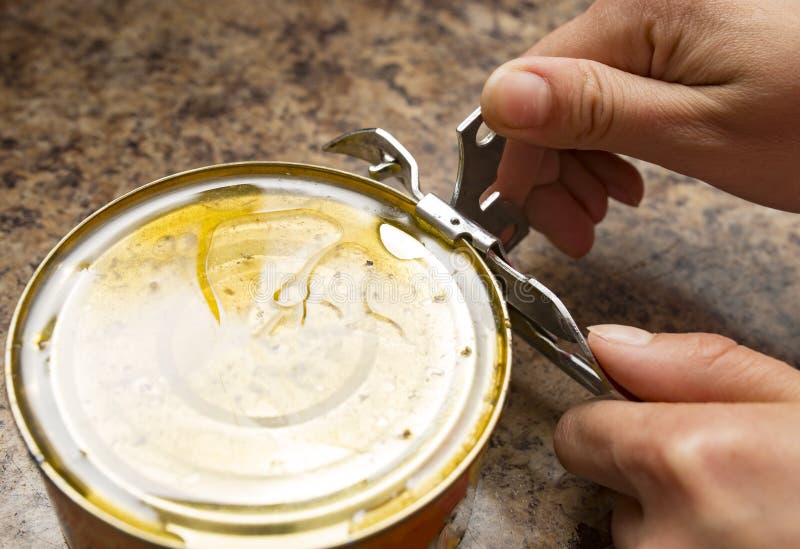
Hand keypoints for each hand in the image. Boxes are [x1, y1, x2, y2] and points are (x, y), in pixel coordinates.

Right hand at [480, 0, 799, 256]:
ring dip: (576, 160)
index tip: (532, 225)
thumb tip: (500, 98)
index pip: (529, 93)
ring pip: (574, 98)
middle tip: (575, 231)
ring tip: (606, 208)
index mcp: (638, 12)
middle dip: (549, 170)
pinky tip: (628, 174)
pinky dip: (608, 141)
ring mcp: (659, 20)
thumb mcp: (702, 130)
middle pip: (547, 95)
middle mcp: (638, 4)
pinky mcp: (677, 40)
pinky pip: (613, 90)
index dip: (521, 167)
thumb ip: (594, 110)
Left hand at [554, 324, 799, 547]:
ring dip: (665, 516)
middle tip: (713, 468)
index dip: (609, 417)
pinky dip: (684, 542)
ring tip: (739, 509)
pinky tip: (738, 534)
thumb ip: (693, 367)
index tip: (640, 416)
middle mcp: (660, 533)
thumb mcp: (793, 400)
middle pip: (599, 482)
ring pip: (630, 529)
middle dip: (639, 467)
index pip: (576, 432)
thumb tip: (608, 344)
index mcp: (683, 461)